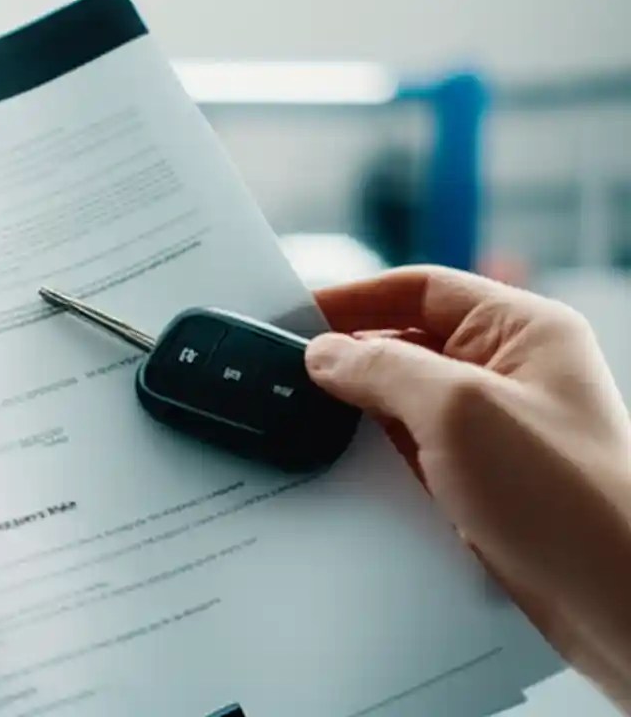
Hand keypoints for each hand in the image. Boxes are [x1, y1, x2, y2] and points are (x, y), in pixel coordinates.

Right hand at [305, 266, 630, 708]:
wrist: (619, 602)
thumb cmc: (567, 498)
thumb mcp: (458, 411)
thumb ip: (383, 369)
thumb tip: (324, 353)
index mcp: (522, 330)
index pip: (421, 289)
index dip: (355, 299)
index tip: (296, 317)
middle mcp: (513, 372)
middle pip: (409, 345)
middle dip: (352, 362)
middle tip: (291, 381)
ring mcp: (499, 431)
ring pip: (407, 405)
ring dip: (363, 417)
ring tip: (314, 430)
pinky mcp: (487, 483)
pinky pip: (417, 456)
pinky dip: (380, 461)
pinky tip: (349, 475)